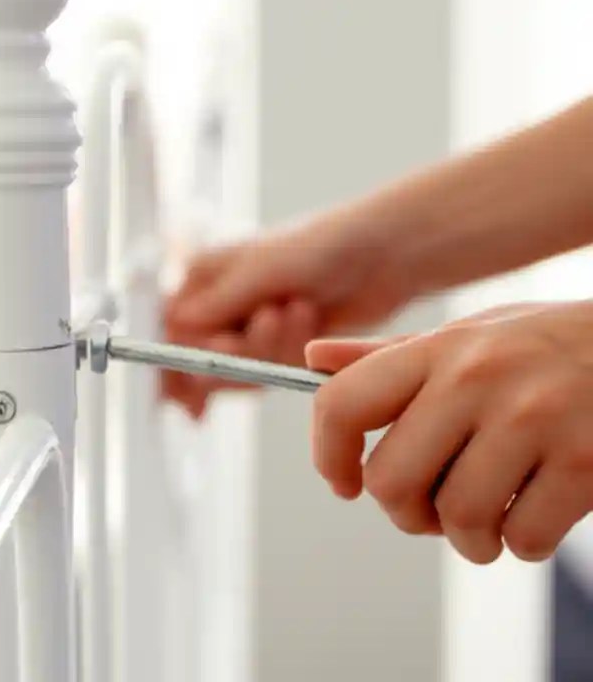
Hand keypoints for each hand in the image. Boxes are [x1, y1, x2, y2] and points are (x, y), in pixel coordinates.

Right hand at [163, 217, 408, 417]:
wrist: (386, 255)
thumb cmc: (322, 244)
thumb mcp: (261, 270)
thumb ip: (216, 304)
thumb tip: (175, 327)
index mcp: (203, 278)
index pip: (168, 329)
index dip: (174, 357)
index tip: (188, 376)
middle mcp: (220, 305)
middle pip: (199, 357)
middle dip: (231, 352)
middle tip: (252, 333)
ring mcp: (250, 328)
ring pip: (236, 369)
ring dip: (268, 347)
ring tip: (298, 310)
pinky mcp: (278, 348)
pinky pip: (267, 372)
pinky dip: (290, 351)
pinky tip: (310, 317)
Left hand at [307, 301, 592, 563]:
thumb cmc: (553, 345)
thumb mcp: (474, 333)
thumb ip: (392, 357)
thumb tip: (312, 358)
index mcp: (440, 347)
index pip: (341, 403)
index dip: (328, 456)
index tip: (344, 483)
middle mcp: (477, 377)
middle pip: (391, 480)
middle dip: (406, 515)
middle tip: (433, 513)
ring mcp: (533, 416)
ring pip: (457, 518)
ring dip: (470, 540)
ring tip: (489, 524)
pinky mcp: (585, 459)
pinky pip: (525, 535)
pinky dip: (526, 543)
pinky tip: (538, 518)